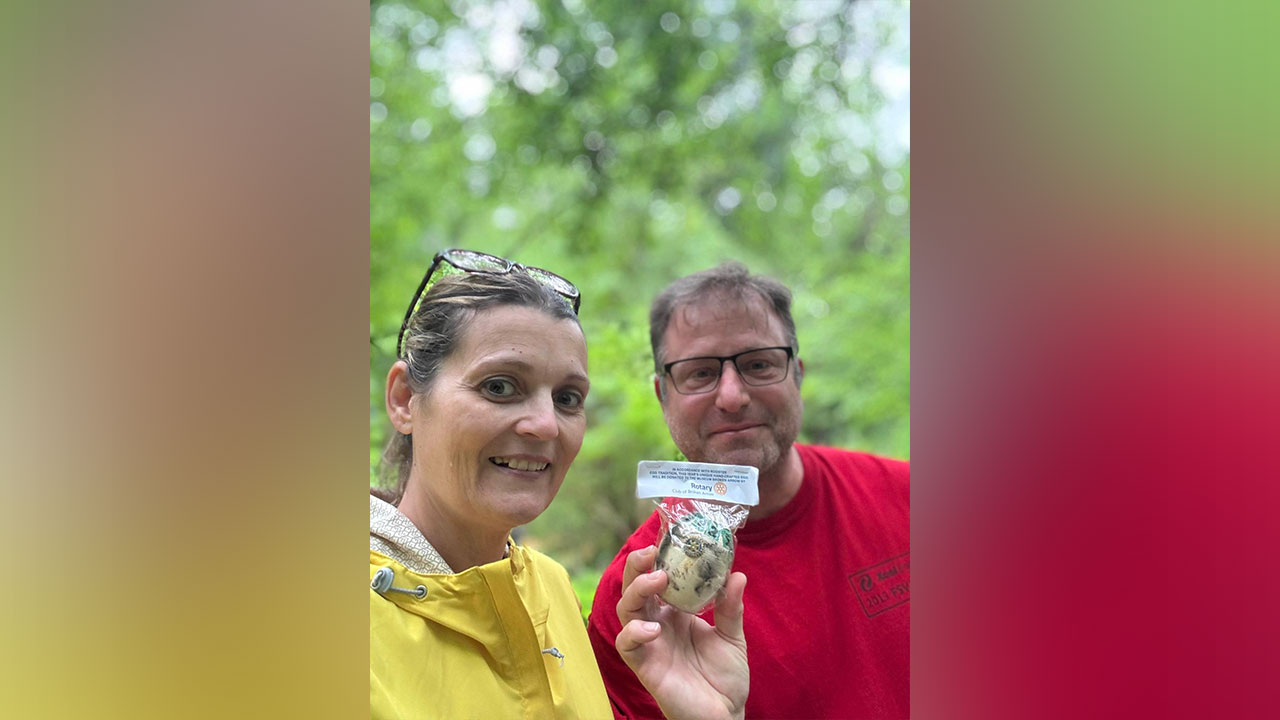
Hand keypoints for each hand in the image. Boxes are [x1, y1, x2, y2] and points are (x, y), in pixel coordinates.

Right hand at [614, 545, 747, 719]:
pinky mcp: (645, 666)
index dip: (657, 559)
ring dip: (637, 591)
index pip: (658, 579)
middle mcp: (658, 623)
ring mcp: (650, 644)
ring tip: (657, 580)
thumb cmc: (725, 677)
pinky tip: (652, 628)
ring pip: (627, 610)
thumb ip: (729, 608)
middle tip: (650, 552)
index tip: (665, 540)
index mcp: (676, 613)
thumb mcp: (732, 636)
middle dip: (637, 567)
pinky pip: (627, 645)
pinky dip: (635, 632)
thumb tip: (737, 575)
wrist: (726, 714)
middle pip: (635, 588)